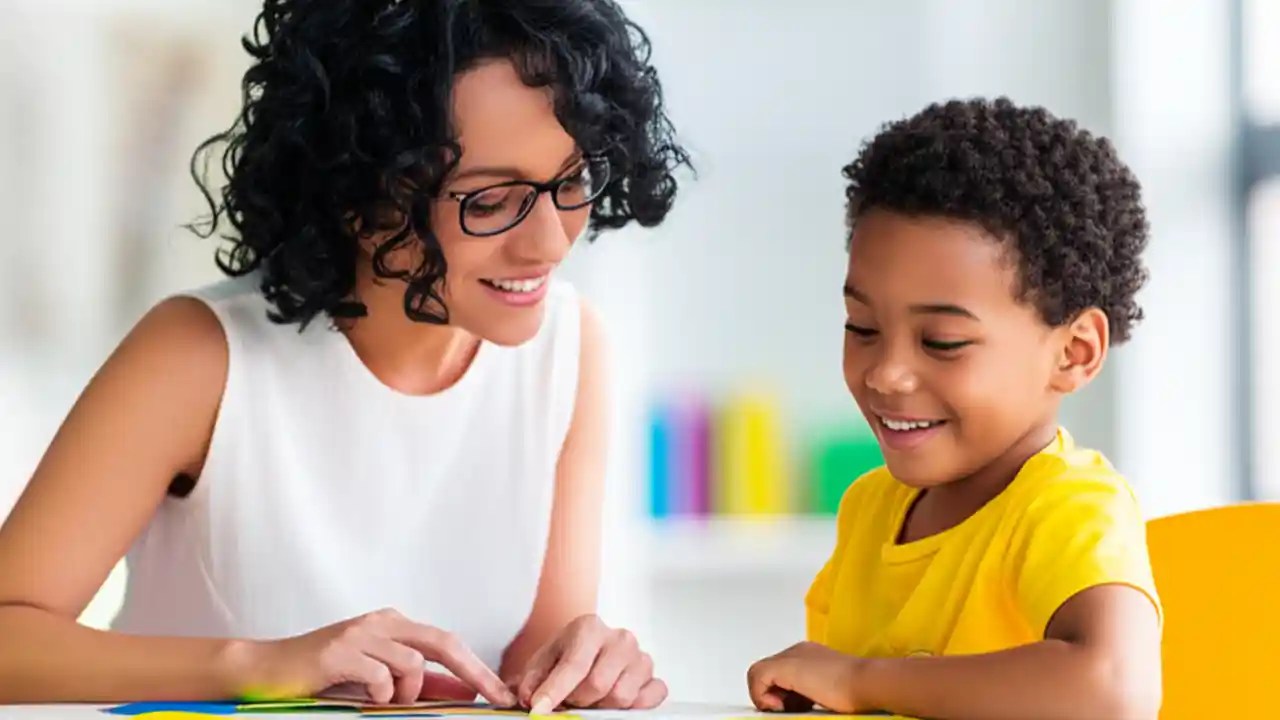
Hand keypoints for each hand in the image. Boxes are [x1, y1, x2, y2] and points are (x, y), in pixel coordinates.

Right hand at [233, 608, 517, 706]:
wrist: (267, 670)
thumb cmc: (324, 676)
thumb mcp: (378, 678)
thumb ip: (419, 683)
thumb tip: (463, 692)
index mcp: (394, 624)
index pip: (448, 642)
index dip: (477, 668)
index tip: (502, 693)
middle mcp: (382, 622)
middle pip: (442, 642)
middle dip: (473, 673)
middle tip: (493, 699)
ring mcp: (361, 634)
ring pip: (412, 662)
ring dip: (406, 692)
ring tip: (383, 701)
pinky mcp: (340, 651)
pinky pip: (381, 676)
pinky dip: (380, 693)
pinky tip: (362, 695)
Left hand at [514, 614, 666, 713]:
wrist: (588, 650)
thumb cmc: (567, 655)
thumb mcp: (542, 662)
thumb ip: (533, 680)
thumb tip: (531, 698)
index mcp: (590, 628)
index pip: (574, 665)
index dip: (554, 692)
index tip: (539, 708)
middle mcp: (620, 639)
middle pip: (599, 684)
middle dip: (578, 698)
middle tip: (570, 697)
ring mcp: (640, 658)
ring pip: (622, 696)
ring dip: (602, 704)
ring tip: (591, 696)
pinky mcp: (654, 678)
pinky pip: (649, 699)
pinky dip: (631, 706)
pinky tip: (614, 700)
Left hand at [747, 641, 872, 714]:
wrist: (867, 682)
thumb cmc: (859, 690)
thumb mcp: (828, 692)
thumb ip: (811, 693)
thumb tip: (797, 705)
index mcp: (810, 655)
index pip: (782, 671)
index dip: (782, 692)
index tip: (797, 708)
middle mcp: (798, 652)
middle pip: (768, 670)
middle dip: (773, 693)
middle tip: (788, 709)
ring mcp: (792, 657)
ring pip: (759, 673)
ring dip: (767, 695)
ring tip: (786, 709)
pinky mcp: (786, 666)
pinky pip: (757, 678)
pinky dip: (763, 696)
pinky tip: (781, 707)